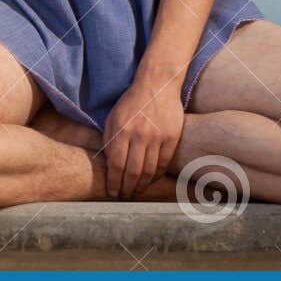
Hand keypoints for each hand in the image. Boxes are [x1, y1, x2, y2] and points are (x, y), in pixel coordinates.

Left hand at [102, 73, 184, 197]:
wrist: (157, 84)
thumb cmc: (131, 102)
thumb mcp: (113, 116)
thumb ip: (109, 139)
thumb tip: (108, 164)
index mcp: (121, 129)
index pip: (116, 164)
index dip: (113, 182)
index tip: (112, 192)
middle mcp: (139, 134)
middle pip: (132, 171)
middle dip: (126, 188)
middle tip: (123, 196)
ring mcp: (157, 136)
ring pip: (148, 170)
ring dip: (141, 185)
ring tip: (135, 192)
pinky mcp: (171, 137)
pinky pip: (163, 163)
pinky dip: (155, 175)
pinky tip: (149, 180)